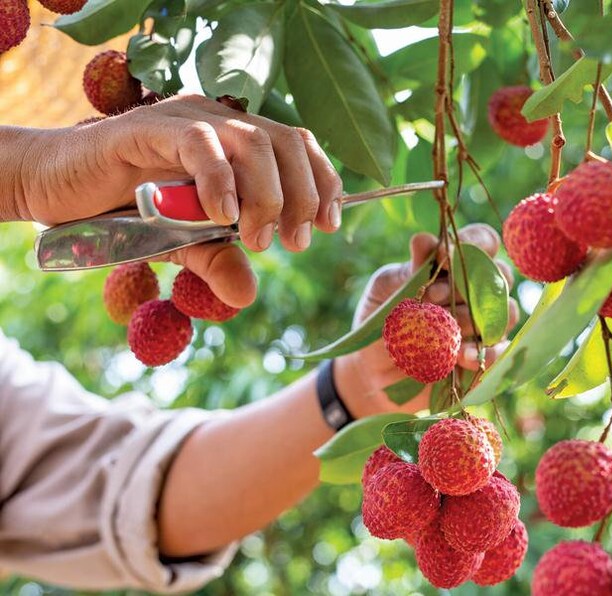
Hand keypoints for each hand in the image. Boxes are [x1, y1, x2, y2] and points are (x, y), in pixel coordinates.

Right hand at [14, 95, 342, 307]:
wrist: (56, 188)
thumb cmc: (123, 211)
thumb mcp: (179, 245)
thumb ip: (215, 261)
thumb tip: (247, 295)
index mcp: (234, 141)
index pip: (296, 146)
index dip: (323, 181)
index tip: (330, 225)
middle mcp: (217, 122)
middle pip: (285, 143)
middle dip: (302, 195)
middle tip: (295, 242)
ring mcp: (184, 121)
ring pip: (251, 141)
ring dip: (267, 194)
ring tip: (258, 238)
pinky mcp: (148, 129)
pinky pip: (198, 144)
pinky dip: (219, 181)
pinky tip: (222, 216)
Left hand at [334, 223, 519, 418]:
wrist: (374, 370)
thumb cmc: (382, 320)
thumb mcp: (386, 290)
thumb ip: (408, 269)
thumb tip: (424, 240)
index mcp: (456, 265)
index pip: (484, 241)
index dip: (473, 243)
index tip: (443, 256)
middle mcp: (477, 291)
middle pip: (500, 276)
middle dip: (466, 286)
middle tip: (431, 298)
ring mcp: (486, 325)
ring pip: (505, 313)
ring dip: (474, 320)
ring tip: (443, 331)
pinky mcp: (486, 357)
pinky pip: (501, 352)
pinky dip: (486, 353)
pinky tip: (463, 358)